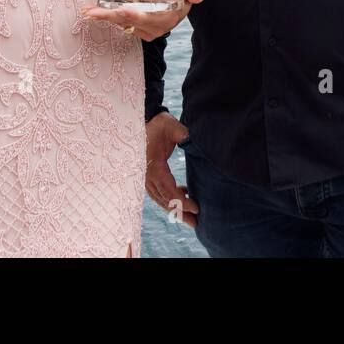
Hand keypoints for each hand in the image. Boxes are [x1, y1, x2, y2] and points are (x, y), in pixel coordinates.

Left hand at [81, 0, 203, 41]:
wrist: (176, 4)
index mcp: (167, 18)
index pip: (148, 18)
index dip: (134, 15)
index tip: (123, 10)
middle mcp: (154, 28)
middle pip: (129, 22)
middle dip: (110, 17)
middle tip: (93, 12)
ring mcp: (144, 31)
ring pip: (121, 24)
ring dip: (104, 18)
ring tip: (88, 11)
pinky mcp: (136, 30)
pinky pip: (120, 24)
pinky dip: (106, 18)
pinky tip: (92, 13)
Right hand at [144, 112, 198, 228]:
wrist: (146, 120)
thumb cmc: (160, 124)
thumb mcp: (173, 128)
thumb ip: (185, 136)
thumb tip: (197, 142)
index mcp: (153, 166)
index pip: (168, 189)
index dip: (181, 201)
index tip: (196, 208)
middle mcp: (147, 175)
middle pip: (163, 199)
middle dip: (179, 212)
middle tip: (195, 223)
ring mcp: (146, 177)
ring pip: (160, 198)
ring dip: (174, 208)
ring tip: (190, 218)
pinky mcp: (149, 175)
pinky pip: (159, 192)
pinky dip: (170, 197)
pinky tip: (184, 193)